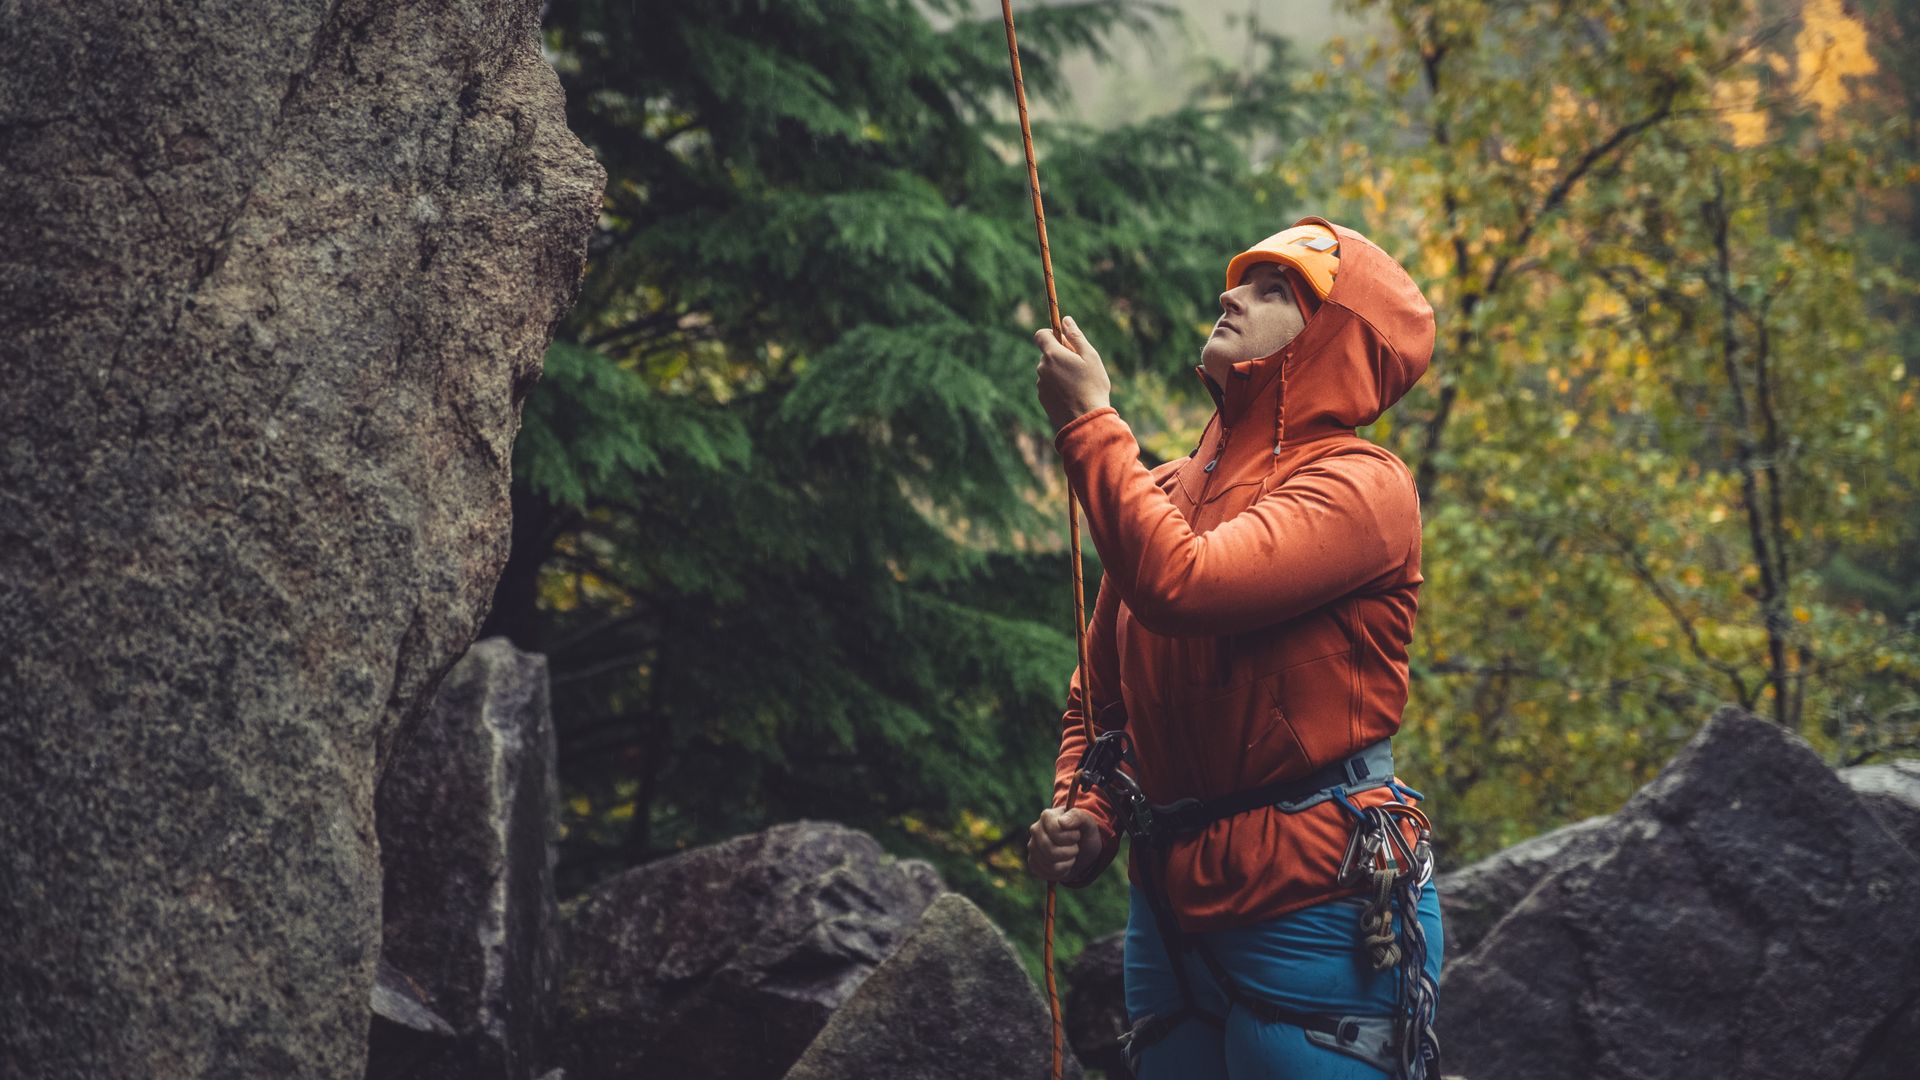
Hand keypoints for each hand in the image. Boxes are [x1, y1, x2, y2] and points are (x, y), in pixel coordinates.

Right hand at [1026, 806, 1107, 882]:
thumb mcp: (1088, 823)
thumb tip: (1062, 822)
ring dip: (1067, 863)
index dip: (1072, 837)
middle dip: (1070, 852)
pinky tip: (1064, 864)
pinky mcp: (1033, 862)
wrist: (1083, 849)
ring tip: (1070, 855)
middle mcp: (1035, 830)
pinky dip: (1061, 872)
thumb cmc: (1084, 833)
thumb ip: (1077, 816)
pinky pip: (1046, 874)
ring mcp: (1032, 846)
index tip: (1077, 834)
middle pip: (1051, 850)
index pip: (1056, 833)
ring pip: (1049, 864)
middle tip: (1075, 846)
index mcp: (1047, 816)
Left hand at [1034, 315, 1111, 431]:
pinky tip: (1072, 395)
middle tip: (1080, 366)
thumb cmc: (1092, 386)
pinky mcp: (1042, 398)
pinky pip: (1049, 385)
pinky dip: (1058, 386)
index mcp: (1052, 355)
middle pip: (1047, 354)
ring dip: (1060, 371)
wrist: (1086, 420)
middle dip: (1060, 355)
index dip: (1051, 334)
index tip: (1064, 340)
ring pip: (1049, 370)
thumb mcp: (1090, 356)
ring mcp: (1040, 384)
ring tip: (1078, 383)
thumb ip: (1076, 336)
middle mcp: (1042, 368)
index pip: (1040, 335)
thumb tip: (1066, 320)